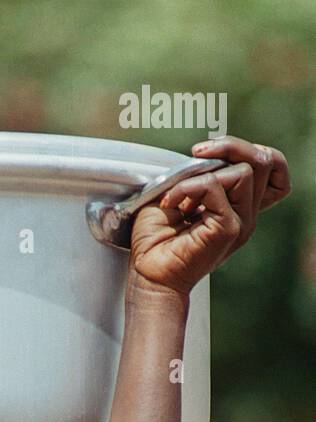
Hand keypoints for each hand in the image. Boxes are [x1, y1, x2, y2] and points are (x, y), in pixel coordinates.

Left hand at [129, 136, 291, 296]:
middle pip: (265, 161)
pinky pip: (213, 186)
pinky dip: (187, 186)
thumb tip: (207, 154)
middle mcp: (245, 215)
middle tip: (197, 153)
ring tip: (177, 194)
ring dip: (204, 171)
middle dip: (231, 145)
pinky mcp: (228, 229)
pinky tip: (170, 202)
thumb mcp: (178, 195)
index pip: (274, 168)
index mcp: (238, 206)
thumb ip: (199, 174)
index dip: (253, 150)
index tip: (213, 154)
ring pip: (244, 171)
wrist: (148, 276)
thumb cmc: (156, 241)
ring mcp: (240, 223)